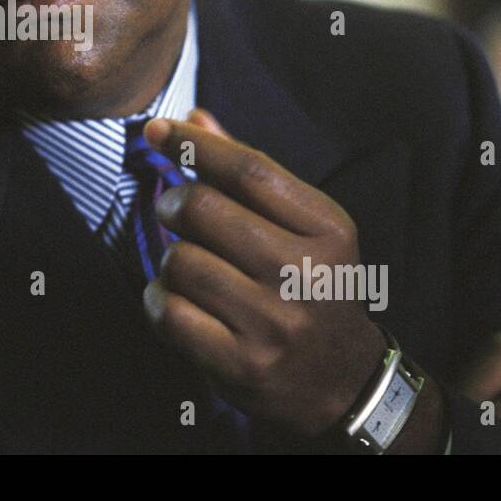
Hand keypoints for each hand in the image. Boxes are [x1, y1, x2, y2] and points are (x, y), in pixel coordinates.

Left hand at [141, 109, 390, 436]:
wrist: (343, 382)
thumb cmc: (312, 287)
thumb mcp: (302, 227)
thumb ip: (250, 173)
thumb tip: (194, 118)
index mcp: (327, 230)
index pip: (250, 169)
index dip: (195, 144)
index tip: (157, 130)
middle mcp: (304, 274)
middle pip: (204, 210)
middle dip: (174, 203)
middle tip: (175, 211)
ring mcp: (273, 323)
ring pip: (179, 261)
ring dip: (169, 258)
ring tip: (188, 267)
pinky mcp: (242, 364)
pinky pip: (169, 313)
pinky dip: (159, 301)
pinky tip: (176, 302)